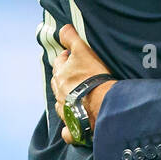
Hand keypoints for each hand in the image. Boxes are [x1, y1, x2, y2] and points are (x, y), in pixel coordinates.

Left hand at [51, 24, 116, 144]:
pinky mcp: (73, 127)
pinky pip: (68, 131)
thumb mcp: (83, 50)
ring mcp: (65, 111)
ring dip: (66, 99)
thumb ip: (71, 37)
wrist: (102, 103)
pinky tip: (73, 128)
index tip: (73, 56)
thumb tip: (62, 28)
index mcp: (61, 75)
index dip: (66, 58)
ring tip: (76, 97)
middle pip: (58, 83)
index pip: (60, 62)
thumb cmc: (94, 76)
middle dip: (64, 78)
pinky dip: (69, 129)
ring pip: (61, 104)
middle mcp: (60, 94)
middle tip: (75, 75)